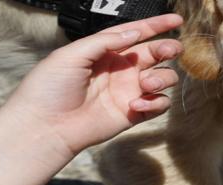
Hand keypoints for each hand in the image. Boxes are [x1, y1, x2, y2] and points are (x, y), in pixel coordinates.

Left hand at [2, 13, 185, 156]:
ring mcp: (128, 91)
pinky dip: (156, 103)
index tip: (176, 19)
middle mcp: (120, 70)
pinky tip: (137, 104)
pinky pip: (158, 105)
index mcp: (105, 52)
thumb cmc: (50, 88)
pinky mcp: (133, 114)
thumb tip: (135, 33)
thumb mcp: (72, 54)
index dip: (156, 25)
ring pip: (162, 78)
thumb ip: (105, 41)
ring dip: (162, 77)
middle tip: (169, 49)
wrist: (46, 126)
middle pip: (154, 54)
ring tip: (146, 84)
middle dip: (166, 49)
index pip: (135, 34)